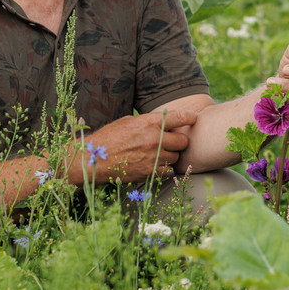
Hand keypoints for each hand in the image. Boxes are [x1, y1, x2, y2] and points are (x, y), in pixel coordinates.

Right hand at [80, 109, 197, 182]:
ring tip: (158, 154)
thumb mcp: (128, 122)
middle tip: (173, 142)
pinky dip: (164, 169)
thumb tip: (166, 122)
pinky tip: (154, 165)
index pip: (179, 117)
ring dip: (171, 156)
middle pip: (183, 140)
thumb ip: (148, 122)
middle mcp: (153, 139)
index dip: (190, 118)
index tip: (194, 119)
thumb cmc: (109, 138)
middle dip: (180, 141)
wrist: (94, 159)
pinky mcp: (149, 172)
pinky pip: (167, 171)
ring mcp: (152, 157)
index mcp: (148, 122)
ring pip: (176, 157)